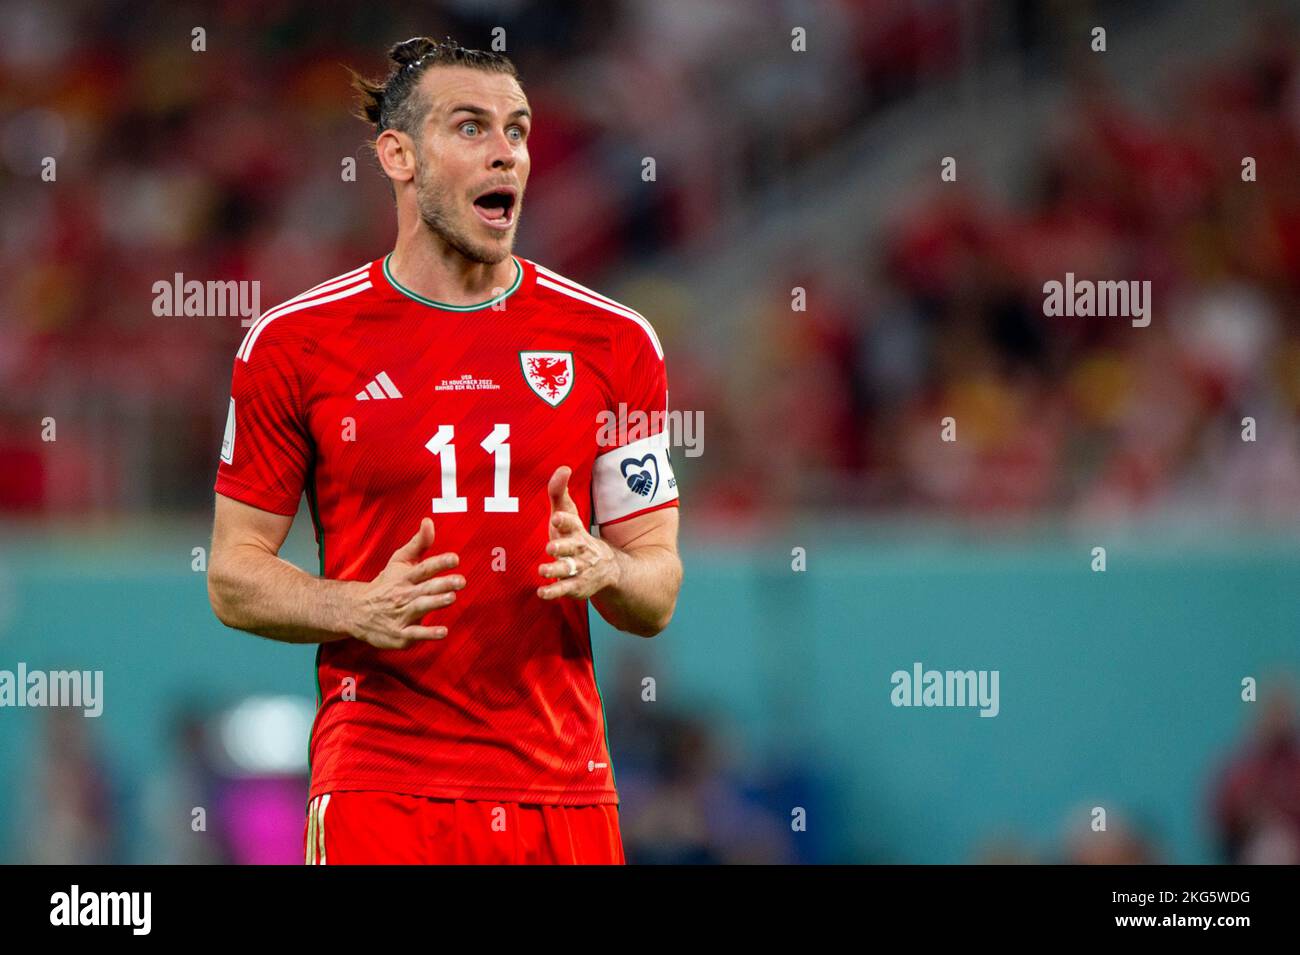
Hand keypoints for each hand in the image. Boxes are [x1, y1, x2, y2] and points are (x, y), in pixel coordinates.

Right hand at [348, 518, 463, 648]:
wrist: (356, 611)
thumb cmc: (385, 583)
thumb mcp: (399, 561)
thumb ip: (418, 543)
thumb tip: (429, 521)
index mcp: (404, 576)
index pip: (423, 568)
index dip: (439, 563)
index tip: (455, 559)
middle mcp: (403, 594)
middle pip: (425, 588)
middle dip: (443, 584)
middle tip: (461, 581)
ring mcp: (401, 615)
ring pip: (420, 607)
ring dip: (436, 603)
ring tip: (452, 597)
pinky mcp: (400, 634)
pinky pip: (415, 633)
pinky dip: (428, 633)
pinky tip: (443, 632)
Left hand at [537, 465, 620, 600]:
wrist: (606, 568)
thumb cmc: (576, 535)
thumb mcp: (568, 514)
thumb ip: (559, 492)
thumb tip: (563, 468)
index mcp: (576, 531)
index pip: (572, 523)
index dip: (565, 520)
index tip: (557, 517)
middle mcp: (579, 550)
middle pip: (572, 548)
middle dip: (562, 547)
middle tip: (550, 548)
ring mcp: (578, 569)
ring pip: (568, 570)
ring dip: (556, 570)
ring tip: (543, 570)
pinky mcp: (575, 586)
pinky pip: (564, 590)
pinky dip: (554, 591)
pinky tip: (542, 592)